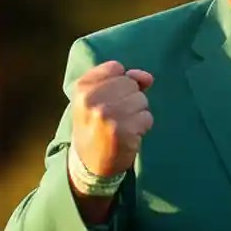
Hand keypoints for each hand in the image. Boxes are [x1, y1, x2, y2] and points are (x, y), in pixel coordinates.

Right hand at [70, 61, 153, 179]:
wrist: (89, 162)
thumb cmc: (95, 125)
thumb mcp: (97, 98)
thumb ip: (122, 80)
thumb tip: (147, 78)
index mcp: (82, 87)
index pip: (116, 67)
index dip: (119, 83)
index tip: (109, 98)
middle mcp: (93, 99)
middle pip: (130, 83)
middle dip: (130, 98)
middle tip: (116, 115)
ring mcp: (108, 115)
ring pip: (141, 100)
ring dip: (137, 113)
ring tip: (122, 125)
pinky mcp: (124, 130)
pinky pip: (147, 117)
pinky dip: (142, 126)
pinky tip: (129, 135)